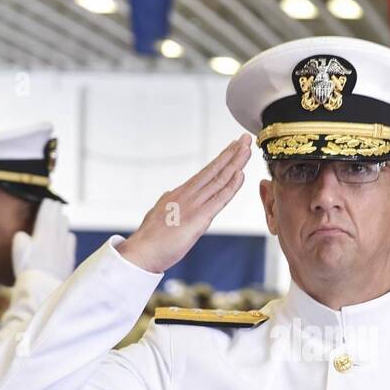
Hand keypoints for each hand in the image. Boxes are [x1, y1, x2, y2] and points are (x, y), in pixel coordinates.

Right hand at [12, 199, 75, 279]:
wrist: (44, 290)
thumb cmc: (27, 272)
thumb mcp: (19, 252)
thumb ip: (21, 239)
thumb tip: (23, 235)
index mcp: (44, 234)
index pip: (47, 215)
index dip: (47, 207)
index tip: (48, 200)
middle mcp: (57, 239)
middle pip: (58, 220)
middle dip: (56, 211)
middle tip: (56, 204)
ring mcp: (65, 250)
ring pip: (66, 229)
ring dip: (63, 222)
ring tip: (62, 218)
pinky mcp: (69, 260)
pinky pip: (71, 243)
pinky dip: (68, 236)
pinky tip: (68, 236)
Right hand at [118, 136, 251, 274]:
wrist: (142, 251)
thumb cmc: (150, 238)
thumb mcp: (159, 213)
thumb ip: (168, 202)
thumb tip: (170, 194)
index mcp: (180, 193)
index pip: (205, 173)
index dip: (221, 159)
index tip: (232, 146)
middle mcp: (188, 194)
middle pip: (214, 170)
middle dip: (232, 153)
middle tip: (245, 138)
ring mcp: (193, 205)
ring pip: (219, 180)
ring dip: (235, 163)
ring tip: (247, 148)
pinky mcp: (198, 218)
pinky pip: (219, 199)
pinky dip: (231, 186)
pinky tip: (240, 174)